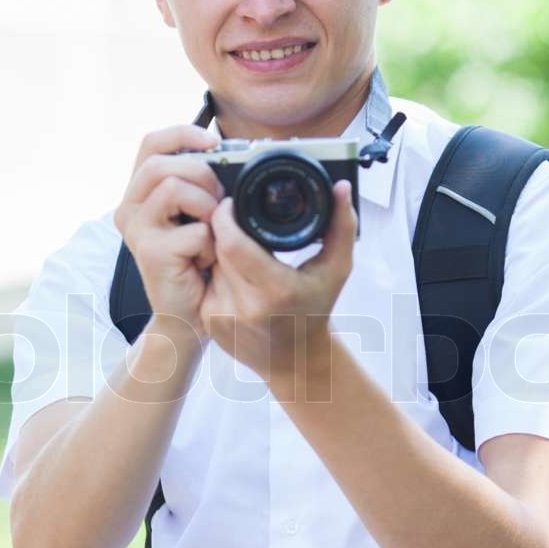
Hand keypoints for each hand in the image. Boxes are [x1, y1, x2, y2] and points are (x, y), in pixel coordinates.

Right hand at [113, 124, 222, 339]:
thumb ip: (202, 184)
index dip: (183, 133)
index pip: (152, 144)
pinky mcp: (150, 253)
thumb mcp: (199, 214)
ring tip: (212, 232)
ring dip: (207, 206)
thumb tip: (230, 153)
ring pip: (174, 187)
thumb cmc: (198, 261)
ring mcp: (136, 230)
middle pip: (162, 163)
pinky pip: (194, 229)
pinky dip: (211, 243)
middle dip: (202, 174)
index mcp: (141, 192)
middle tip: (219, 202)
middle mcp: (130, 207)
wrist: (188, 314)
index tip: (214, 143)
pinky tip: (207, 260)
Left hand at [199, 180, 356, 384]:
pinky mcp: (209, 322)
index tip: (232, 202)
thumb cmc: (316, 310)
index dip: (226, 216)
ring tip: (245, 254)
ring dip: (221, 252)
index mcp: (276, 290)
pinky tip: (237, 278)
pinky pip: (206, 282)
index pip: (232, 242)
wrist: (295, 360)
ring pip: (210, 264)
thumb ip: (341, 227)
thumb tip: (342, 187)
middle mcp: (246, 306)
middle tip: (238, 220)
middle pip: (219, 248)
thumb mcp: (336, 270)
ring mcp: (223, 317)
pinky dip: (218, 273)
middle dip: (225, 230)